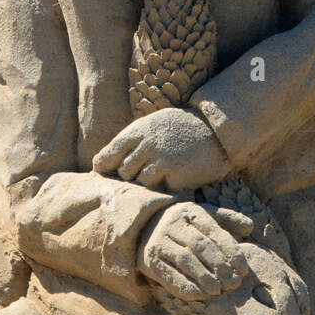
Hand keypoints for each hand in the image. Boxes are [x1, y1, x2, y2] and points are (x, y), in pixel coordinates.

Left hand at [93, 108, 229, 191]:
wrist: (215, 129)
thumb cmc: (178, 129)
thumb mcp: (151, 125)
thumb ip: (130, 141)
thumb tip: (100, 162)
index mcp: (137, 132)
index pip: (107, 156)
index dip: (104, 166)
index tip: (106, 172)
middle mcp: (146, 146)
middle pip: (123, 172)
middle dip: (131, 174)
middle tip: (146, 167)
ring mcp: (161, 162)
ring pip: (141, 183)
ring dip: (149, 181)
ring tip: (164, 169)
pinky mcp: (176, 177)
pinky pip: (161, 189)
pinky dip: (167, 185)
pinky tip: (177, 173)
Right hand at [138, 201, 249, 299]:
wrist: (143, 228)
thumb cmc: (184, 225)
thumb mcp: (204, 217)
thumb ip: (227, 220)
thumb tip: (250, 227)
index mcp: (190, 212)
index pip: (214, 232)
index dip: (231, 252)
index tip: (243, 270)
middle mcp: (172, 224)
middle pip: (200, 246)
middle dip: (219, 266)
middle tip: (233, 283)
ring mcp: (159, 242)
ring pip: (185, 260)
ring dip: (204, 276)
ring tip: (218, 290)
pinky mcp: (148, 260)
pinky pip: (168, 275)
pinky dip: (185, 286)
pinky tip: (200, 294)